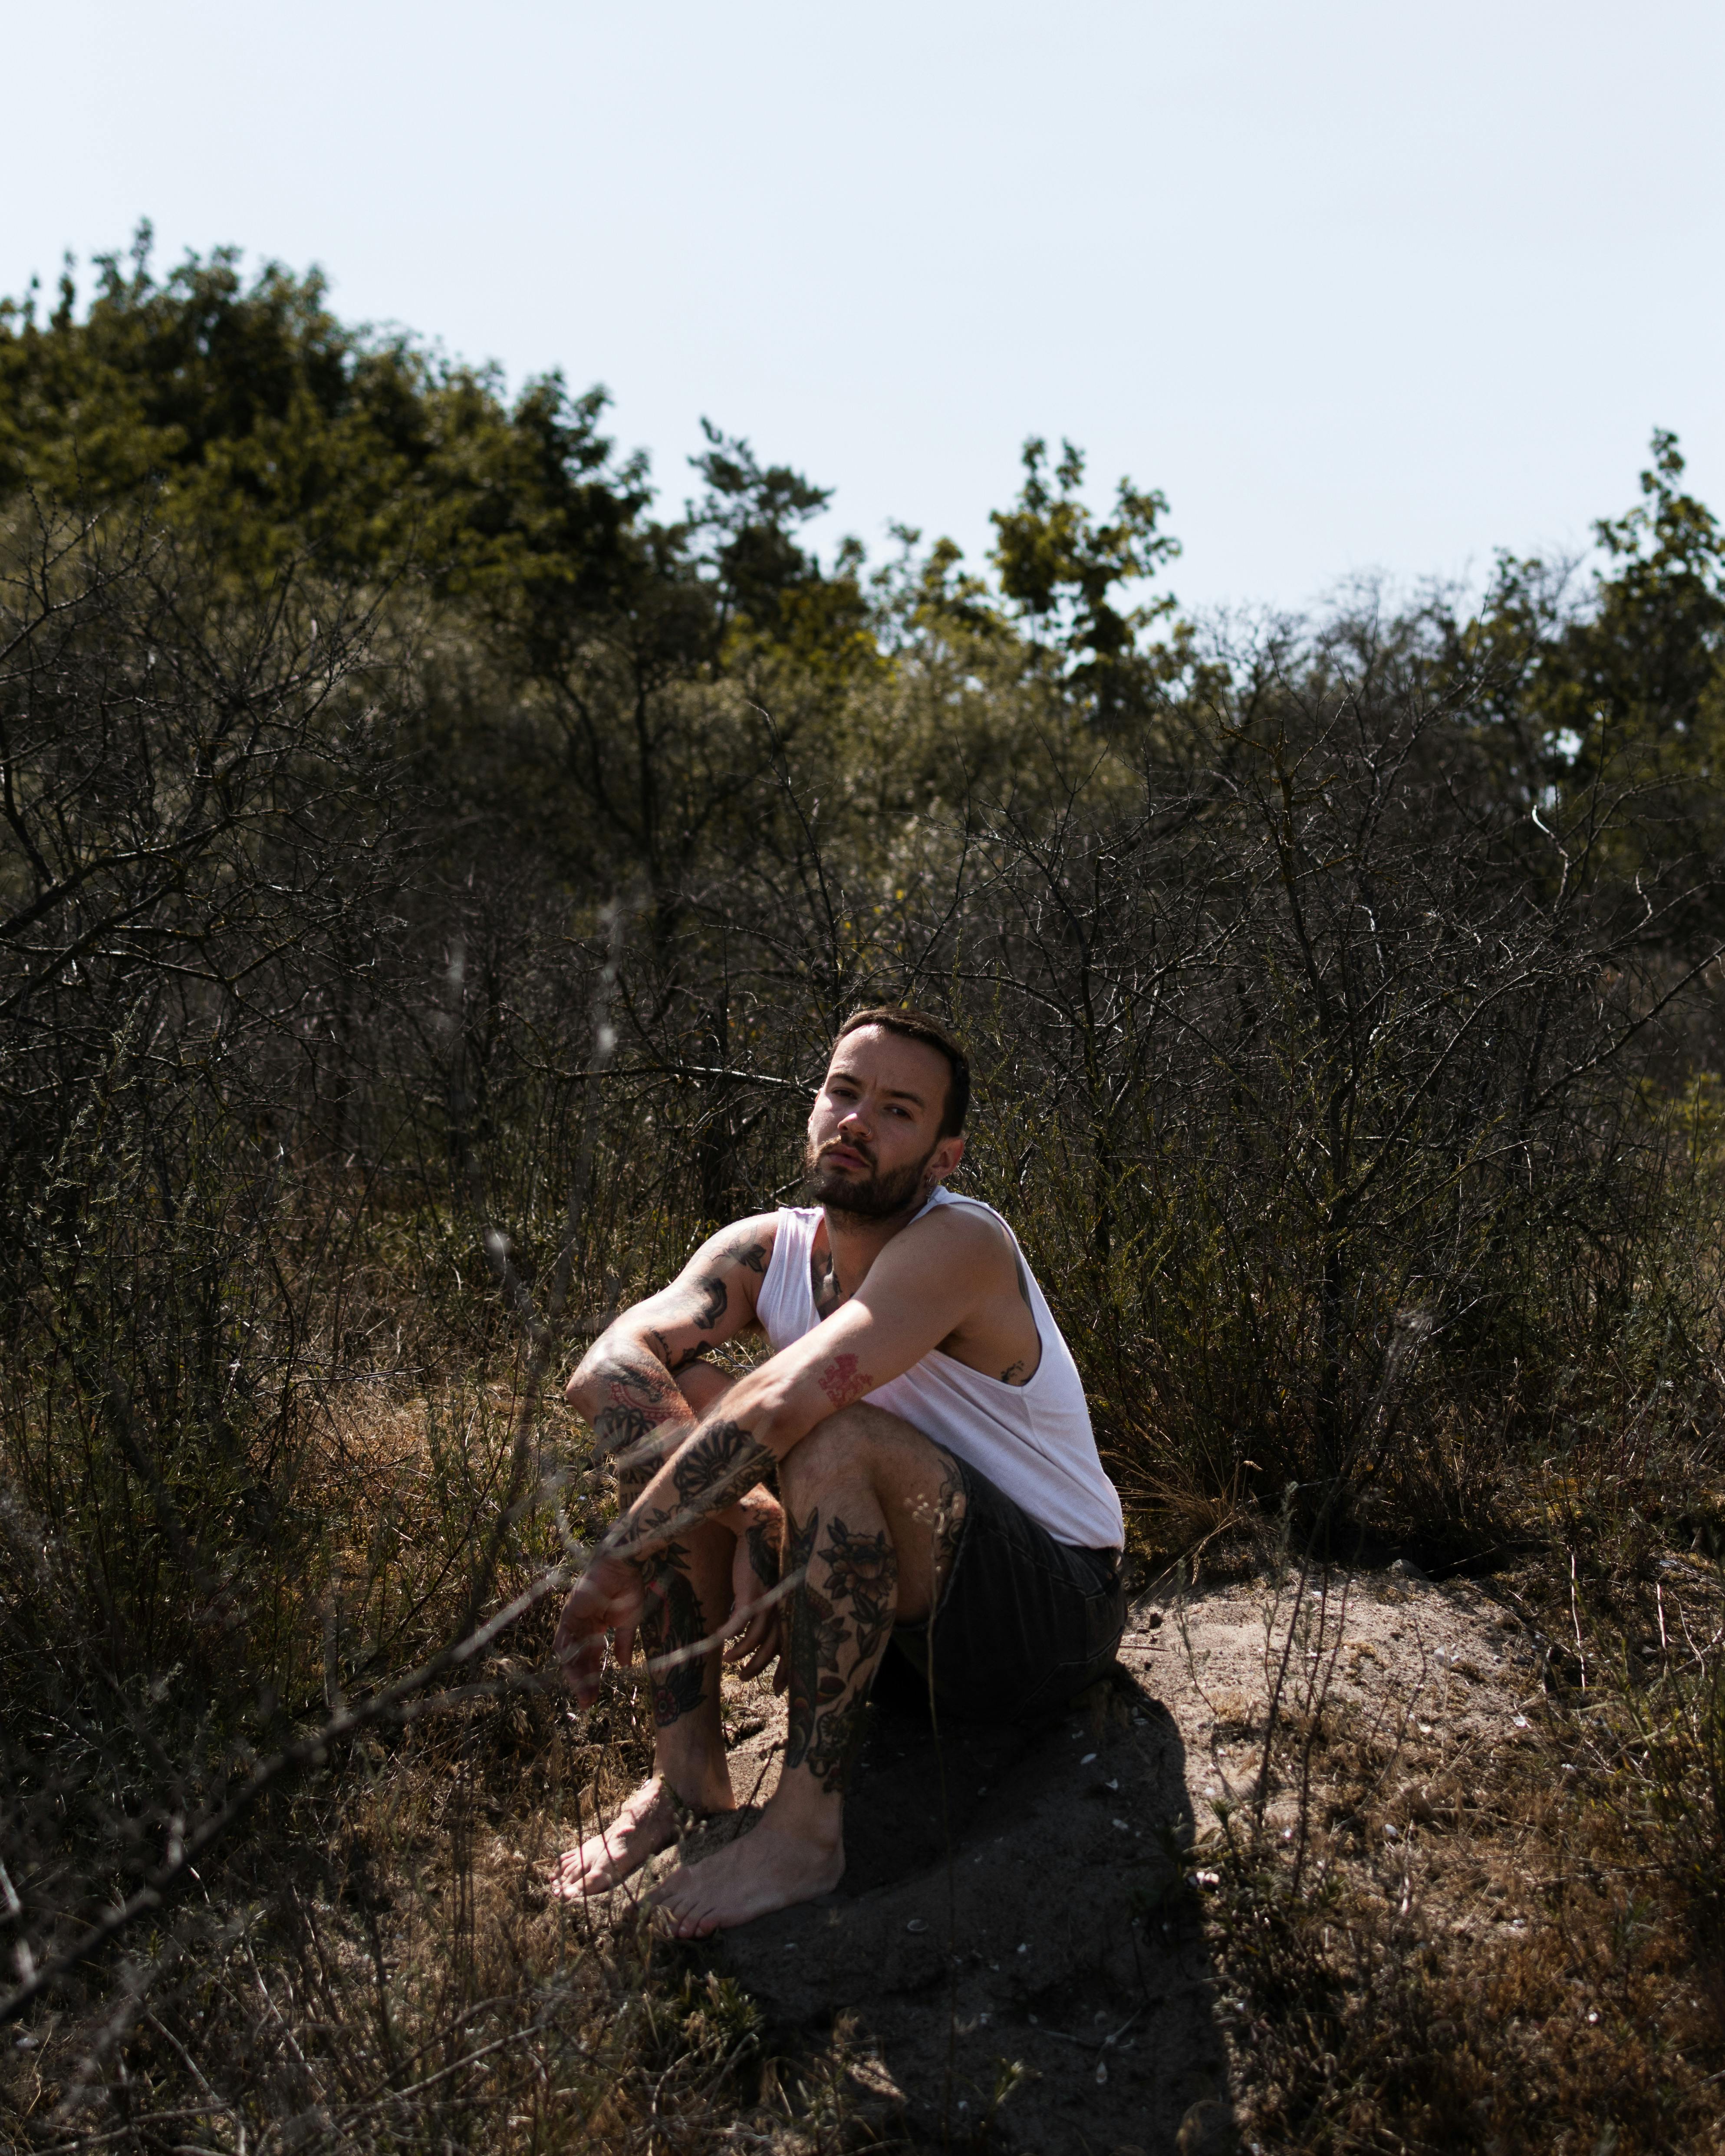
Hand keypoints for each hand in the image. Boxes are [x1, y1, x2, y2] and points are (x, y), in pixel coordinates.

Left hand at [554, 1553, 646, 1704]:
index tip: (594, 1698)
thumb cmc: (628, 1590)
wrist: (624, 1567)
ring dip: (575, 1674)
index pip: (591, 1658)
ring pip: (569, 1653)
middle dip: (582, 1681)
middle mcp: (582, 1626)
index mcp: (596, 1628)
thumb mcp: (629, 1623)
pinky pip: (563, 1639)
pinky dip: (567, 1655)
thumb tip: (625, 1666)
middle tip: (587, 1702)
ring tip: (583, 1693)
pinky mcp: (569, 1613)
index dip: (592, 1678)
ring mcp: (574, 1620)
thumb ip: (623, 1644)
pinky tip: (572, 1671)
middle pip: (578, 1659)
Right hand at [722, 1506, 786, 1688]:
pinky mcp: (750, 1594)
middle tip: (747, 1678)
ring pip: (760, 1640)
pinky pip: (740, 1626)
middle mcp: (782, 1606)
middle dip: (763, 1667)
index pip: (793, 1644)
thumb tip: (749, 1625)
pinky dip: (731, 1639)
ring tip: (731, 1664)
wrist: (759, 1527)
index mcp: (789, 1606)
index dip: (787, 1668)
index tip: (780, 1688)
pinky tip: (722, 1645)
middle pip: (778, 1647)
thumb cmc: (762, 1557)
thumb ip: (765, 1605)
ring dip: (745, 1657)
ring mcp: (768, 1601)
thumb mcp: (768, 1585)